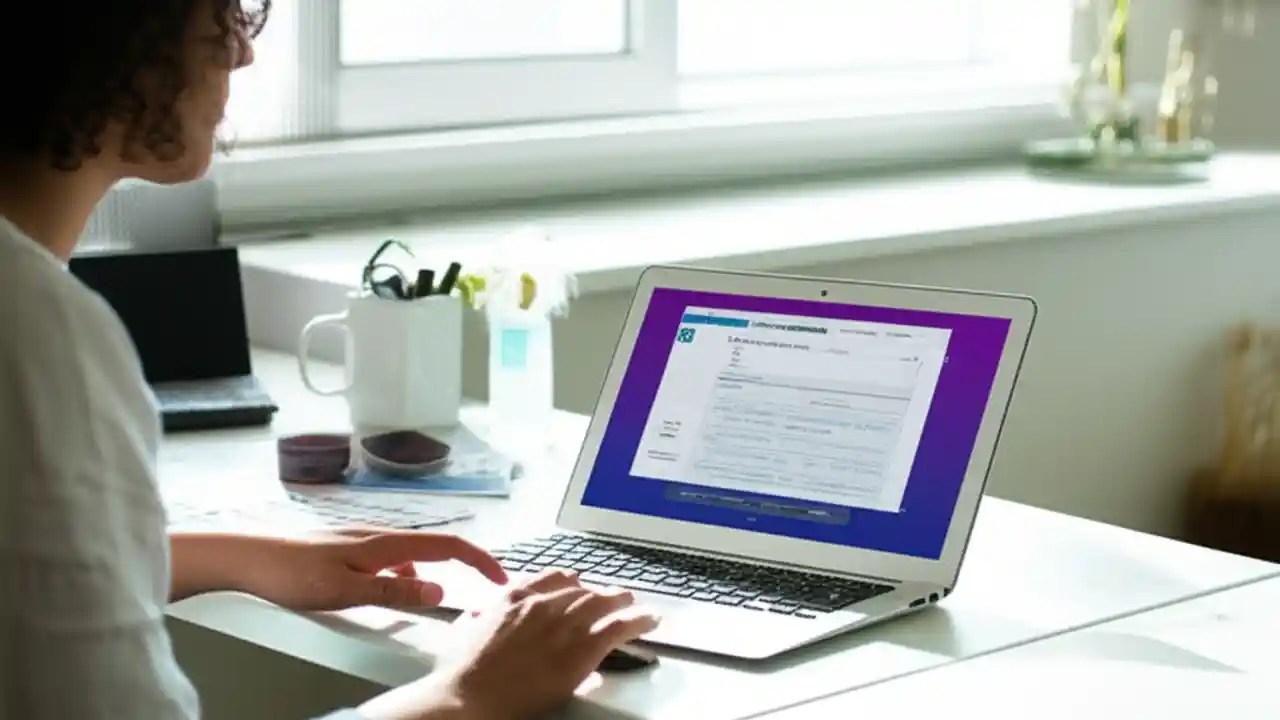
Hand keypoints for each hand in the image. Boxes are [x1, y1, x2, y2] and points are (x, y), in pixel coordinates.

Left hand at [229, 529, 506, 610]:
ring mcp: (363, 542)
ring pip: (411, 556)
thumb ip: (394, 593)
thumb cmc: (293, 574)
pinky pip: (390, 561)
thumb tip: (439, 592)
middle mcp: (379, 537)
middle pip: (435, 546)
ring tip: (435, 601)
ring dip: (431, 574)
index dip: (480, 559)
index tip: (501, 578)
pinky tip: (391, 594)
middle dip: (463, 564)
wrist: (247, 558)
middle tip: (481, 588)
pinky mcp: (349, 550)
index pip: (448, 545)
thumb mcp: (346, 591)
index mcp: (386, 544)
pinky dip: (405, 576)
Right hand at [359, 570, 660, 719]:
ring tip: (635, 603)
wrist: (469, 695)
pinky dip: (639, 621)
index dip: (567, 581)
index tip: (575, 582)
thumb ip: (479, 619)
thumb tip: (474, 619)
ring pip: (603, 604)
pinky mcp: (582, 648)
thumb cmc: (460, 673)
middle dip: (597, 593)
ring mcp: (564, 623)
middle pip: (580, 590)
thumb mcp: (465, 633)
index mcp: (514, 597)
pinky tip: (650, 620)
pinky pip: (619, 628)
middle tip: (611, 595)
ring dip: (621, 602)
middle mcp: (543, 603)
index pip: (549, 579)